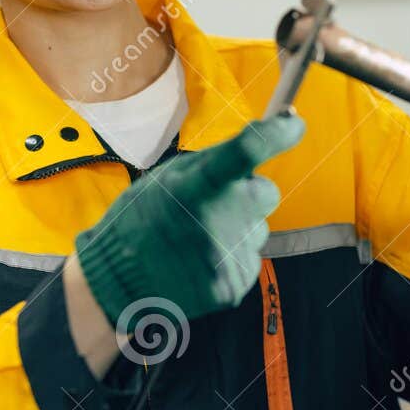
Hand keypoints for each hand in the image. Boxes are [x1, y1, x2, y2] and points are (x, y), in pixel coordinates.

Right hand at [74, 115, 304, 330]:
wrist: (116, 283)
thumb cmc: (142, 219)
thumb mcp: (167, 178)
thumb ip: (214, 163)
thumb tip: (263, 138)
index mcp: (197, 186)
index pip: (250, 149)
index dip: (280, 133)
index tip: (293, 123)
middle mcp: (219, 220)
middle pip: (267, 193)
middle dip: (249, 193)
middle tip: (214, 203)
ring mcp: (228, 257)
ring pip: (258, 229)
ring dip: (238, 228)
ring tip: (197, 239)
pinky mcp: (234, 285)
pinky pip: (248, 259)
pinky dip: (231, 258)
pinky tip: (200, 262)